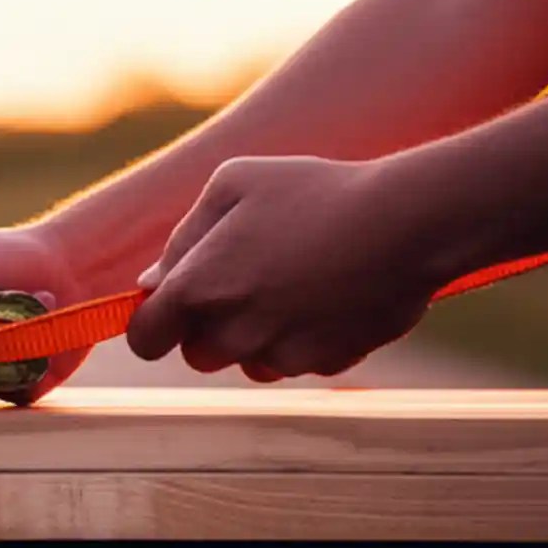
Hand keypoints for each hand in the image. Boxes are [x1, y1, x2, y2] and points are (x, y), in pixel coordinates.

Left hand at [126, 156, 451, 381]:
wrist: (402, 223)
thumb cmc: (311, 191)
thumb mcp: (233, 183)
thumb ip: (184, 236)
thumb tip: (153, 282)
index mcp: (198, 289)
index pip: (145, 340)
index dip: (154, 323)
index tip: (173, 303)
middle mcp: (232, 334)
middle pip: (198, 355)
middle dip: (211, 326)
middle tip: (246, 278)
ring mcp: (281, 355)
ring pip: (250, 361)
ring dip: (258, 335)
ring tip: (293, 280)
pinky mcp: (325, 364)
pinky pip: (299, 360)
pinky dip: (306, 336)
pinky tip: (329, 291)